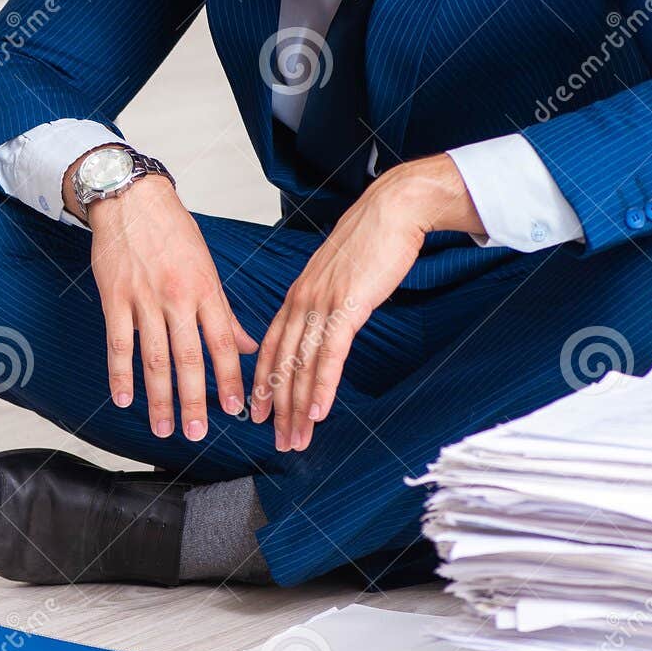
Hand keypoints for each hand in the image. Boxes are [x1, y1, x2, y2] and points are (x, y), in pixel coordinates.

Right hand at [72, 164, 258, 441]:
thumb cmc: (173, 231)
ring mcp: (144, 299)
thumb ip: (223, 310)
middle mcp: (177, 298)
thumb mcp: (207, 267)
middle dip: (195, 399)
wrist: (132, 199)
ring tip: (163, 427)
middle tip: (196, 433)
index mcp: (205, 290)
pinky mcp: (115, 298)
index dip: (230, 378)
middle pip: (188, 358)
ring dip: (159, 397)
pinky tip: (124, 399)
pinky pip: (118, 343)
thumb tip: (248, 345)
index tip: (236, 409)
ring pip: (153, 357)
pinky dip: (120, 373)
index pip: (223, 342)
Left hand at [250, 153, 482, 451]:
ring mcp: (322, 304)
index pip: (272, 347)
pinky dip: (321, 386)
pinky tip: (318, 412)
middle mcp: (302, 301)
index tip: (258, 413)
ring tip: (296, 438)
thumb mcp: (340, 275)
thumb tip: (328, 324)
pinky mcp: (347, 306)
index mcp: (298, 294)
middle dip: (278, 408)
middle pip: (282, 364)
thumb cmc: (371, 241)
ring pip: (302, 366)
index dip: (264, 384)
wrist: (393, 210)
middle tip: (278, 441)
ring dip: (298, 408)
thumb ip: (328, 301)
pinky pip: (330, 354)